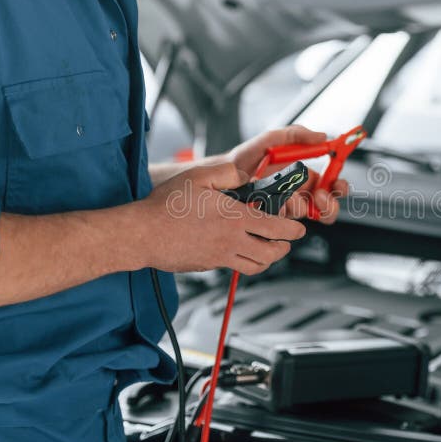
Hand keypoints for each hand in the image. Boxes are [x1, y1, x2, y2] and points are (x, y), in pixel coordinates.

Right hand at [137, 163, 305, 274]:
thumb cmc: (166, 206)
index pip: (277, 229)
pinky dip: (245, 263)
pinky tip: (240, 251)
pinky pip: (234, 268)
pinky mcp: (207, 266)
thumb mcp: (200, 176)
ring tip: (268, 249)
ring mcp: (219, 257)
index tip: (298, 228)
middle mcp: (231, 241)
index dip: (293, 230)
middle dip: (284, 247)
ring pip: (255, 266)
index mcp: (235, 218)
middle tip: (286, 240)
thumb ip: (228, 173)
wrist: (141, 234)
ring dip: (267, 259)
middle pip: (272, 253)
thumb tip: (245, 175)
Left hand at [227, 125, 349, 223]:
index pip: (330, 182)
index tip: (338, 184)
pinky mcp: (273, 219)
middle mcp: (297, 192)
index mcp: (302, 174)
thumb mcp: (271, 140)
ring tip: (294, 199)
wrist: (219, 176)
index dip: (339, 186)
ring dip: (306, 208)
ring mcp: (286, 207)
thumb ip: (296, 135)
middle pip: (326, 205)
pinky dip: (287, 215)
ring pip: (310, 215)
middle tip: (320, 196)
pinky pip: (289, 222)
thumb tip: (322, 136)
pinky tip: (278, 206)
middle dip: (329, 203)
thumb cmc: (243, 158)